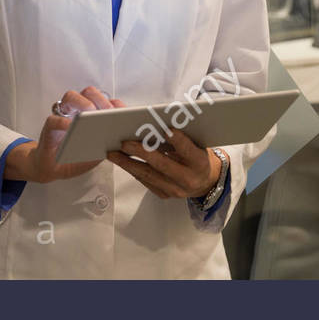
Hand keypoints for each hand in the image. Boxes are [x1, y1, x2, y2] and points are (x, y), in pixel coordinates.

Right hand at [8, 87, 126, 183]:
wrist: (55, 169)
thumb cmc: (78, 157)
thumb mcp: (98, 152)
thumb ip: (108, 144)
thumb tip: (122, 138)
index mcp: (91, 114)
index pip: (105, 100)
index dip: (114, 103)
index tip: (123, 112)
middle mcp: (77, 110)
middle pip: (89, 93)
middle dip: (101, 99)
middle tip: (108, 112)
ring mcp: (63, 116)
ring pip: (70, 97)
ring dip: (82, 103)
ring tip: (90, 114)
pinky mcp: (50, 127)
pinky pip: (54, 119)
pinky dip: (64, 123)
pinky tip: (72, 128)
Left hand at [106, 127, 220, 199]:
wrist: (205, 181)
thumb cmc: (197, 156)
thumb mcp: (196, 144)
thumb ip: (180, 136)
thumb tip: (155, 125)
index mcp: (200, 162)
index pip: (188, 150)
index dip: (178, 140)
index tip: (166, 130)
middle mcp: (188, 179)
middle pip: (162, 164)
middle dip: (141, 152)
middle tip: (124, 143)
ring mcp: (175, 190)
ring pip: (148, 175)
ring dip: (128, 163)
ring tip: (113, 153)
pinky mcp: (164, 195)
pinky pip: (145, 181)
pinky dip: (132, 170)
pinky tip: (121, 161)